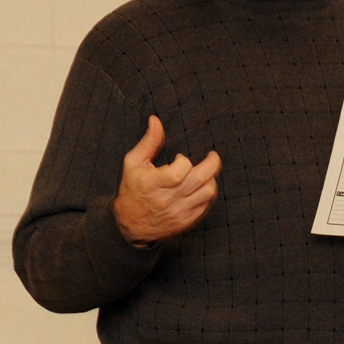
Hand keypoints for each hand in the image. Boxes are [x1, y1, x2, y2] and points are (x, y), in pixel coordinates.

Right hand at [112, 116, 221, 245]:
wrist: (131, 224)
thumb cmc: (132, 189)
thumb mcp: (133, 163)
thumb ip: (149, 141)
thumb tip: (156, 120)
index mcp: (152, 184)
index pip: (179, 172)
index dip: (184, 161)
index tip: (179, 158)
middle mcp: (167, 200)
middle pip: (200, 181)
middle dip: (212, 164)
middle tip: (212, 157)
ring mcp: (178, 213)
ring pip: (207, 192)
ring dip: (210, 179)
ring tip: (204, 173)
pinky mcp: (185, 221)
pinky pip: (206, 205)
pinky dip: (207, 193)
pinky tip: (199, 187)